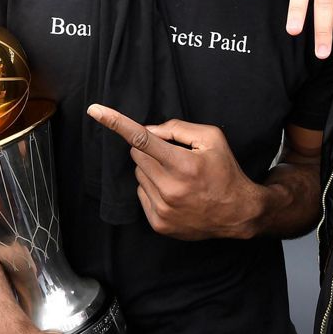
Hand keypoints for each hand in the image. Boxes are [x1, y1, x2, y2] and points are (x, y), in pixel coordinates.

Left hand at [87, 105, 260, 239]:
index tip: (95, 110)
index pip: (142, 139)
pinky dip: (153, 189)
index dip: (116, 123)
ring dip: (152, 170)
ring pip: (138, 175)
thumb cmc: (226, 171)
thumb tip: (150, 129)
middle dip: (150, 151)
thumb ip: (179, 128)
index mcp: (183, 164)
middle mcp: (170, 188)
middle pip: (137, 156)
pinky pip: (141, 194)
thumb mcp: (212, 138)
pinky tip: (175, 193)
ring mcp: (162, 208)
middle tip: (173, 157)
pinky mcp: (158, 223)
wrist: (237, 214)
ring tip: (178, 178)